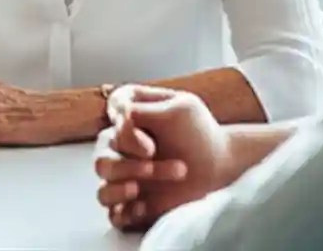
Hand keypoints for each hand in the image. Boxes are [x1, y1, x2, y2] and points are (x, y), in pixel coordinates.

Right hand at [94, 85, 234, 231]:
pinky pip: (113, 213)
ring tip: (138, 188)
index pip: (112, 111)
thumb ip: (144, 109)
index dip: (121, 121)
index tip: (141, 131)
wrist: (219, 168)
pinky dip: (124, 211)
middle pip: (102, 154)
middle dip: (127, 161)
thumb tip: (119, 114)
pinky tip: (142, 207)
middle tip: (153, 158)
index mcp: (133, 114)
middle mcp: (122, 145)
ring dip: (120, 186)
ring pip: (103, 185)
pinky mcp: (132, 202)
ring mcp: (125, 175)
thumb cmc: (200, 134)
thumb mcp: (179, 110)